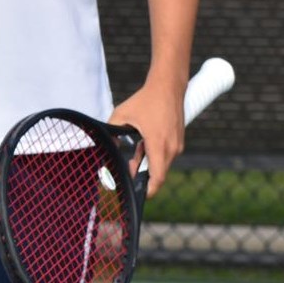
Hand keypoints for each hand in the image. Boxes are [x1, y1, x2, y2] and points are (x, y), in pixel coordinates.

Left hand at [109, 78, 186, 197]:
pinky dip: (154, 154)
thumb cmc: (145, 100)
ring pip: (162, 164)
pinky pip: (166, 155)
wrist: (168, 87)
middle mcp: (172, 148)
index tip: (139, 196)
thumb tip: (104, 147)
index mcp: (158, 145)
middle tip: (129, 168)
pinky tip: (144, 141)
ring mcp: (177, 145)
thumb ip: (111, 133)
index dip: (149, 191)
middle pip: (158, 173)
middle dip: (143, 175)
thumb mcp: (121, 115)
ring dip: (148, 162)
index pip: (157, 178)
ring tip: (136, 147)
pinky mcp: (179, 141)